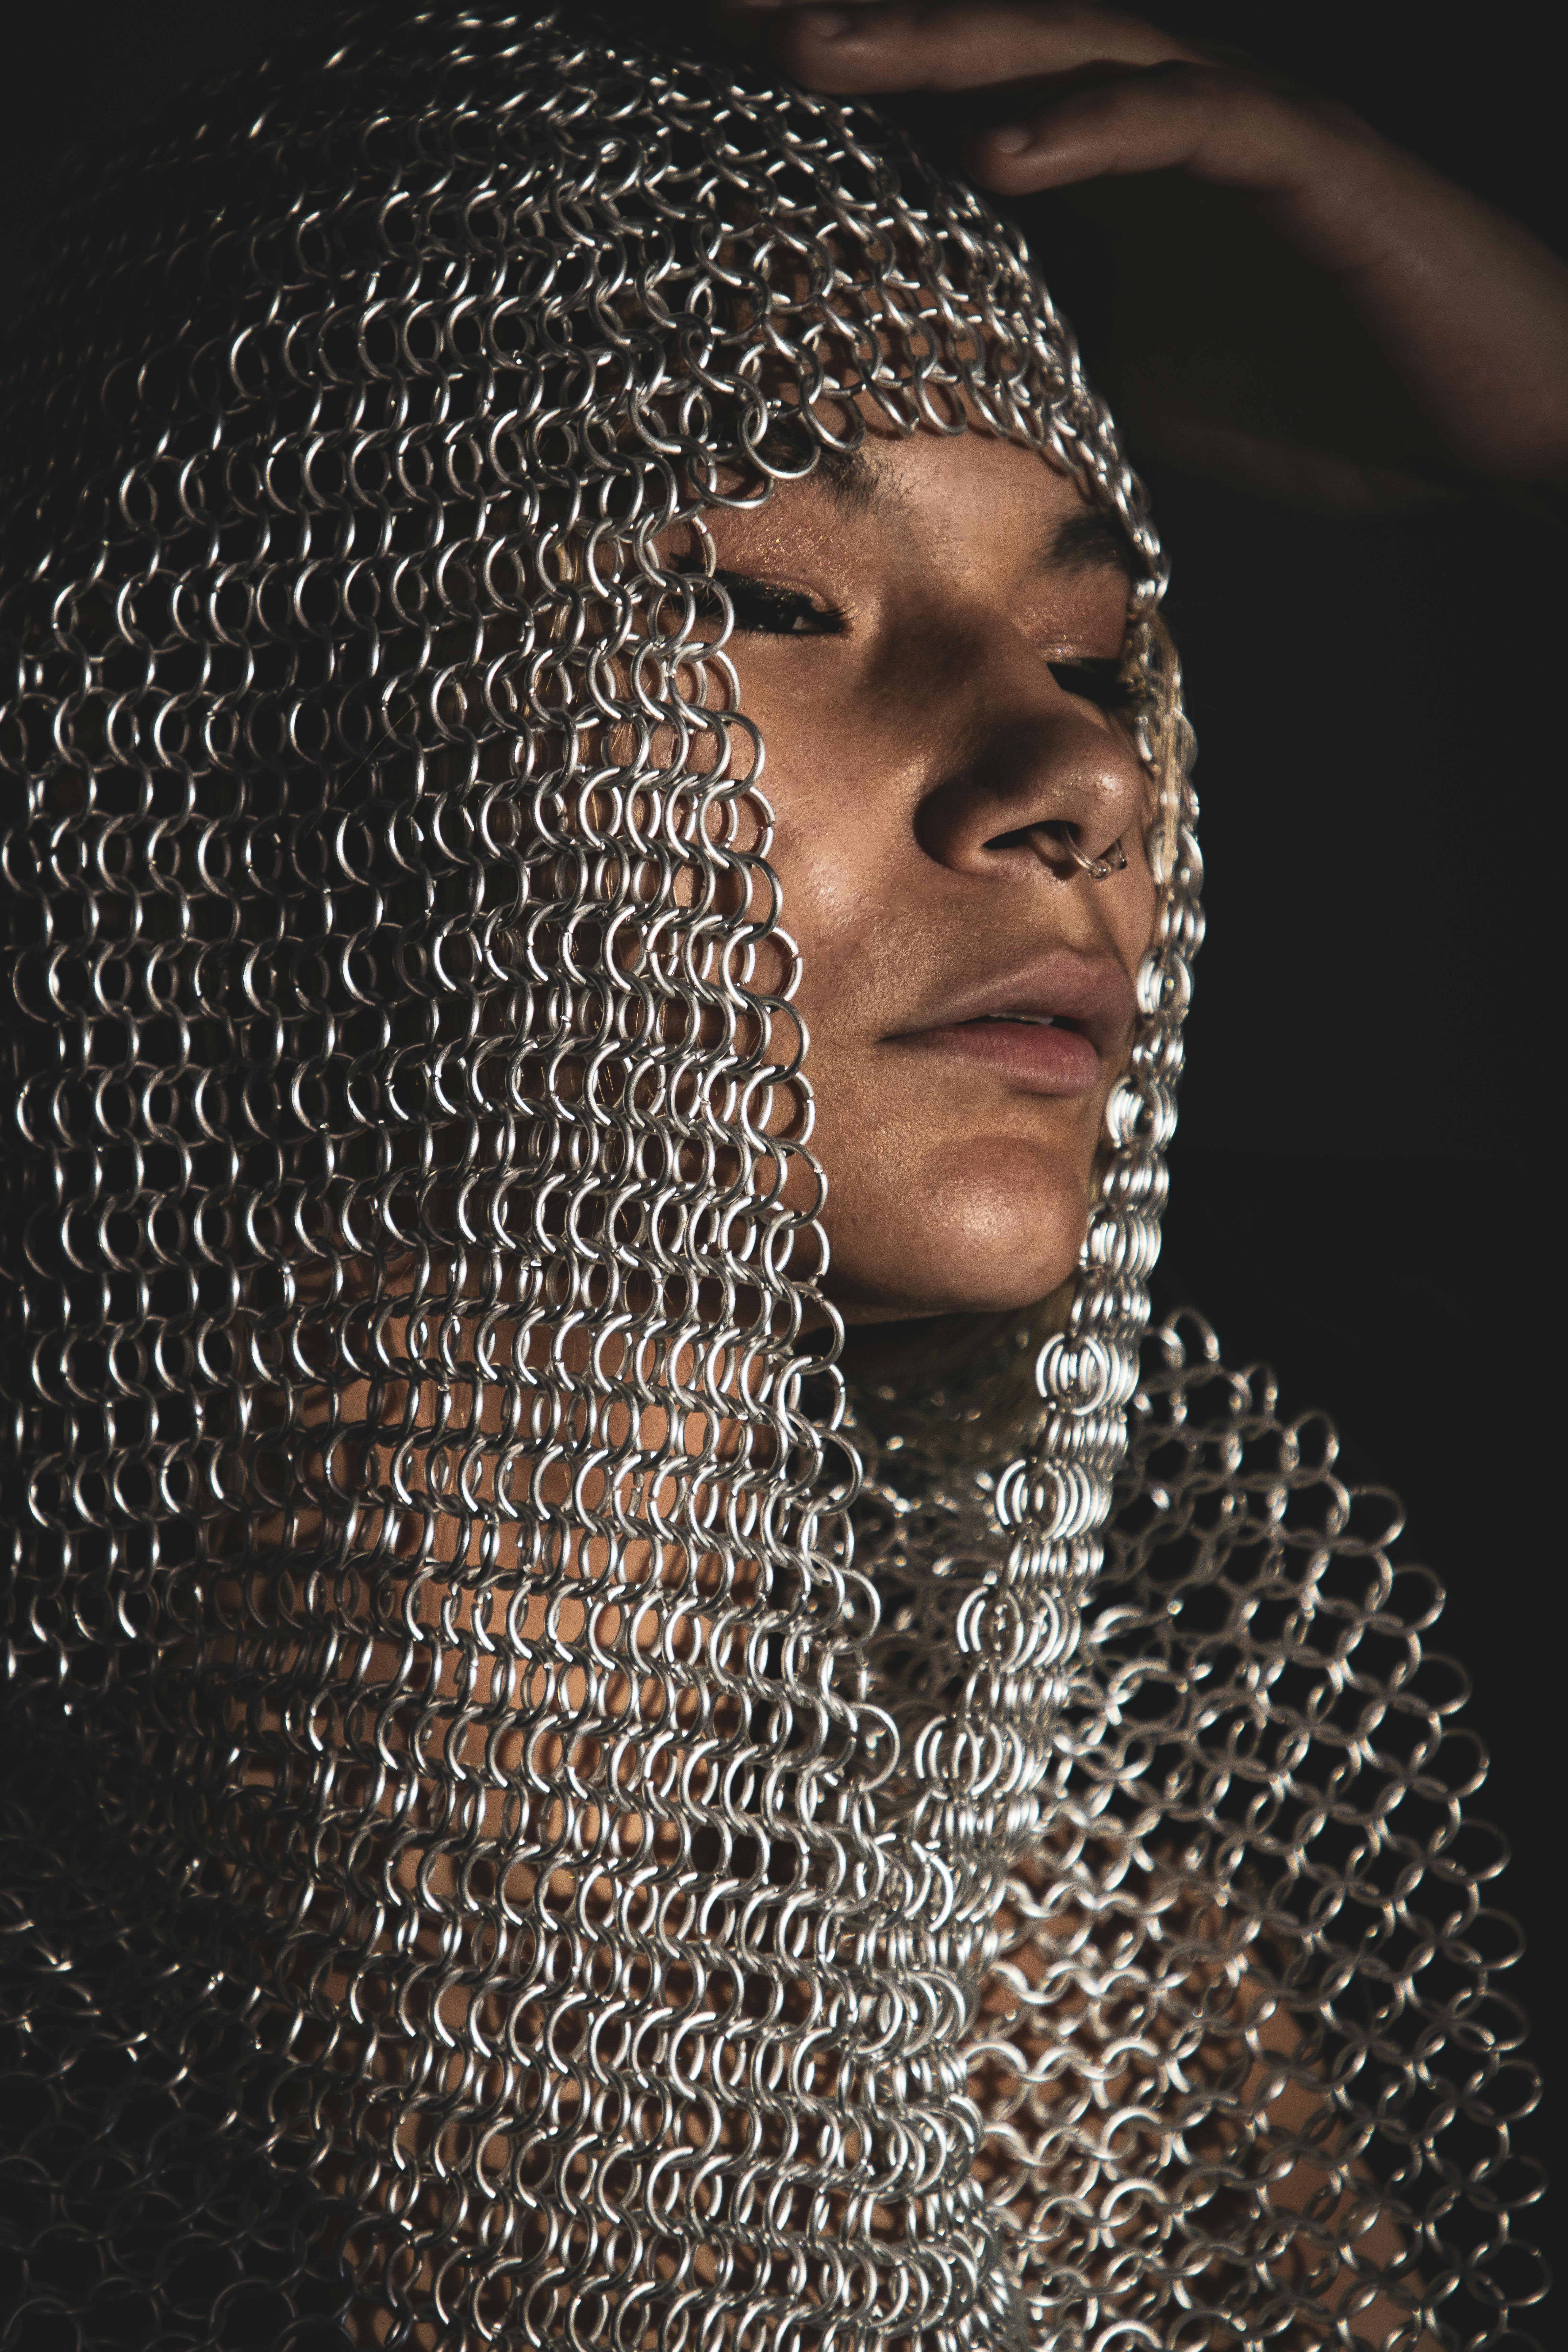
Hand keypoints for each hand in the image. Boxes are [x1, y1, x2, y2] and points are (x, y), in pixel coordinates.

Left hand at [713, 1, 1567, 496]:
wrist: (1496, 428)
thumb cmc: (1337, 408)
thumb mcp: (1146, 400)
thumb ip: (1054, 368)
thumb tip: (942, 398)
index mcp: (1116, 186)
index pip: (957, 119)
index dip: (845, 103)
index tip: (716, 97)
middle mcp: (1160, 136)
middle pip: (985, 59)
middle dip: (857, 39)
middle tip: (725, 28)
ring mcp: (1236, 136)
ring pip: (1071, 58)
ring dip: (942, 53)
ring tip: (818, 55)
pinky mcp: (1310, 161)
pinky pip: (1188, 126)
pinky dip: (1093, 131)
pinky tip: (1000, 150)